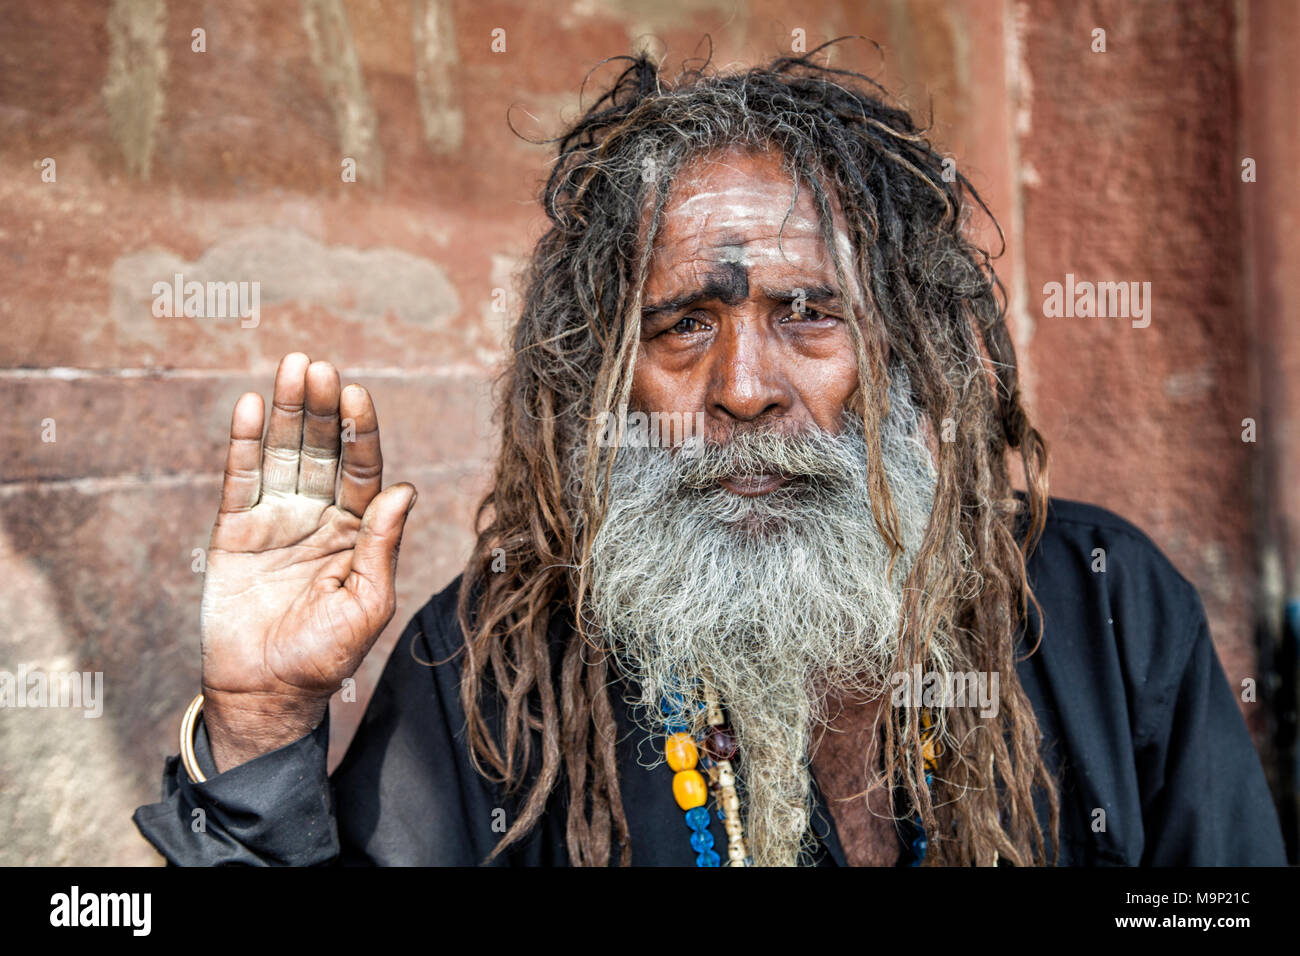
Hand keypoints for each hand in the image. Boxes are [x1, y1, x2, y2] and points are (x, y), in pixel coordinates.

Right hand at [197, 353, 416, 771]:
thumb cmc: (326, 655)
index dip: (361, 431)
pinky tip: (248, 406)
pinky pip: (239, 479)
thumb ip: (382, 545)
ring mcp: (276, 519)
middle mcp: (319, 515)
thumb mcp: (367, 603)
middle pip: (323, 448)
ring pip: (282, 453)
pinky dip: (242, 443)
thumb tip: (405, 488)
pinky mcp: (234, 531)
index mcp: (357, 530)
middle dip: (322, 407)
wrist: (265, 693)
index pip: (363, 468)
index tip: (357, 394)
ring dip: (285, 410)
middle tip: (319, 366)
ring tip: (291, 367)